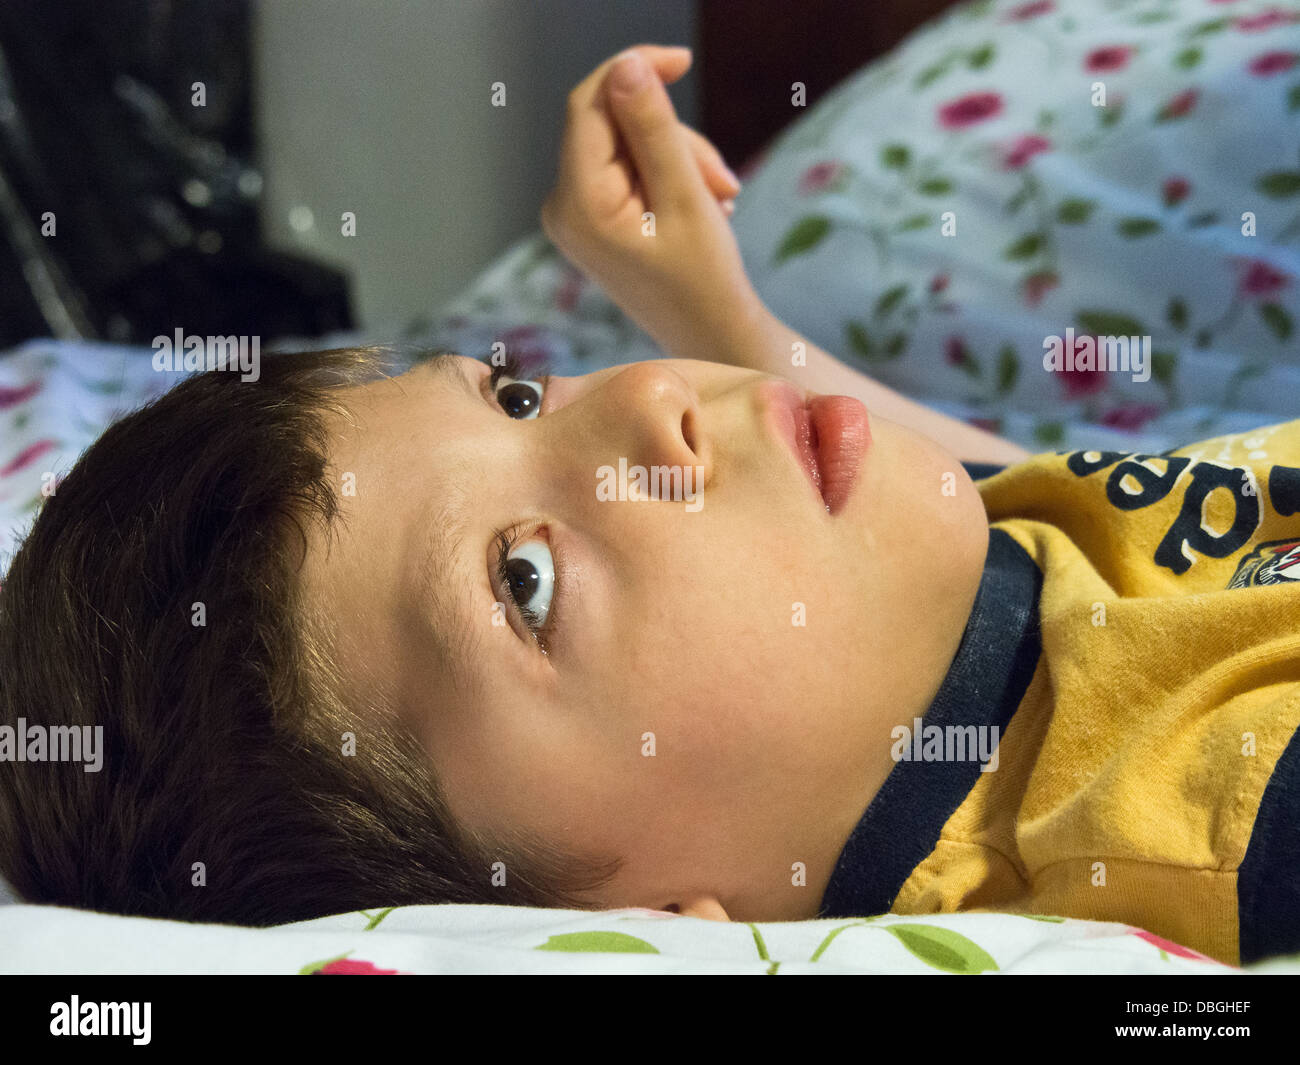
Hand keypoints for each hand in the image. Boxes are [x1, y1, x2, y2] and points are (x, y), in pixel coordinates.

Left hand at [541, 45, 762, 361]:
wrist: (710, 337)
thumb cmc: (704, 279)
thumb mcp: (686, 195)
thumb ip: (654, 129)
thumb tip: (627, 66)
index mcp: (577, 203)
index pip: (591, 105)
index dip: (633, 71)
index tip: (683, 61)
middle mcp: (564, 206)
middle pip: (616, 125)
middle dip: (675, 139)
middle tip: (723, 182)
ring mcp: (577, 214)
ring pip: (632, 145)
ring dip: (683, 160)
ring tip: (719, 202)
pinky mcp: (596, 217)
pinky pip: (632, 170)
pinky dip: (673, 177)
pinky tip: (703, 208)